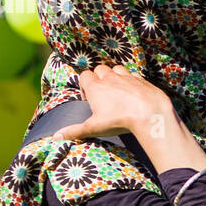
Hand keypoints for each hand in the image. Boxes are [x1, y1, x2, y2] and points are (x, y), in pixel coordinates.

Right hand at [51, 65, 173, 140]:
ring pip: (116, 69)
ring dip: (115, 76)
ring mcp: (127, 77)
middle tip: (103, 96)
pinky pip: (133, 75)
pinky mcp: (142, 80)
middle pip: (100, 69)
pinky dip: (131, 81)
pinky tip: (134, 93)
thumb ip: (75, 131)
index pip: (84, 76)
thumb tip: (56, 136)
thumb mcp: (94, 127)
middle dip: (99, 79)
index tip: (89, 100)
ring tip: (117, 92)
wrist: (149, 114)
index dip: (85, 85)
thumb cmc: (119, 120)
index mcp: (96, 86)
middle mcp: (110, 78)